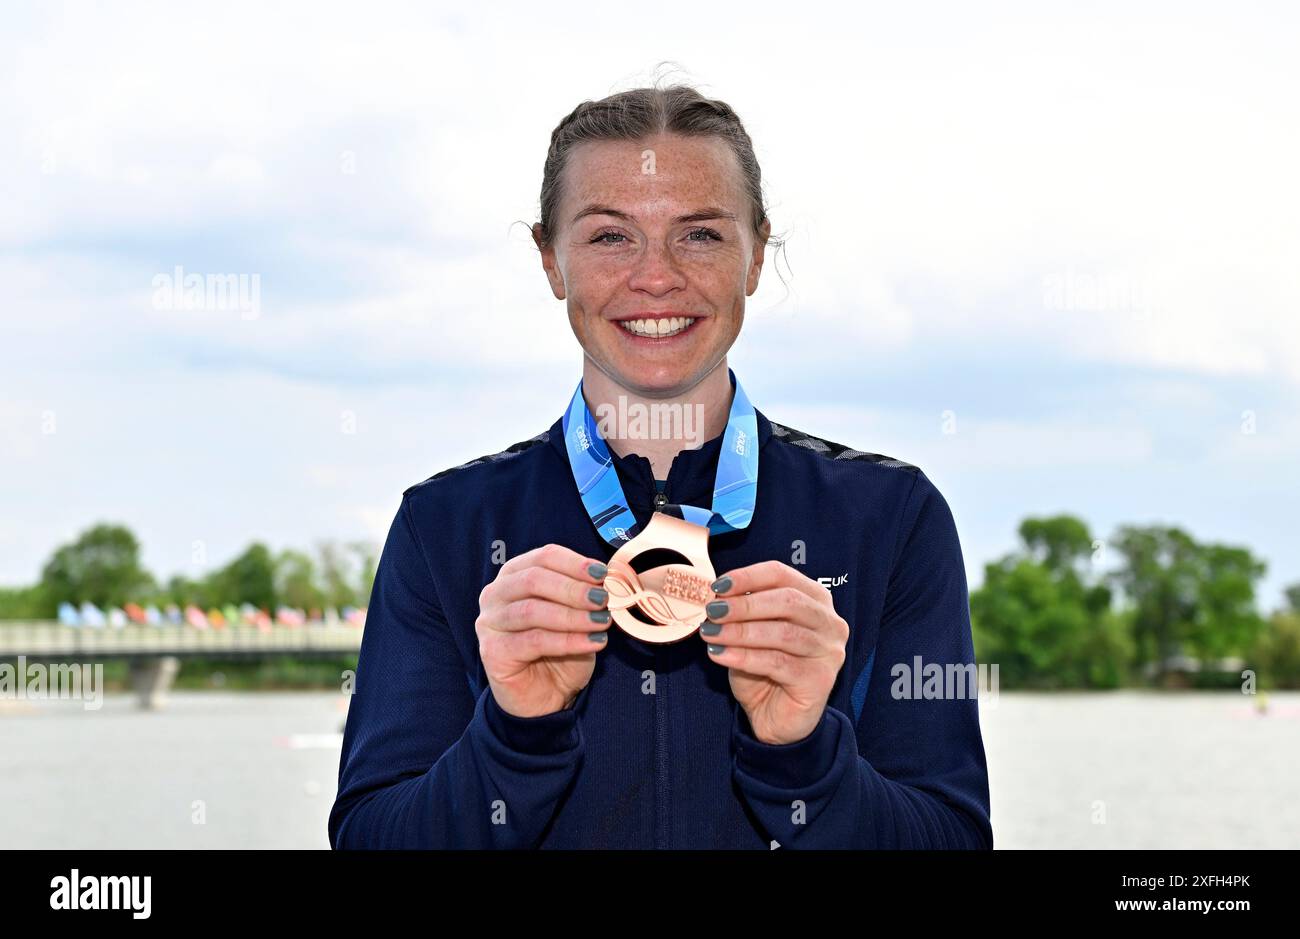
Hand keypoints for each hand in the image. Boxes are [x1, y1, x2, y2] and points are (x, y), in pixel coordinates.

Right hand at [476, 544, 610, 718]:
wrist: (546, 696)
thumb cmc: (561, 650)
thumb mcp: (576, 616)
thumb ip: (585, 595)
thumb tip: (608, 578)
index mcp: (514, 575)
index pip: (543, 557)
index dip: (574, 563)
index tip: (602, 573)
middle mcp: (496, 594)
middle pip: (534, 579)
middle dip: (573, 588)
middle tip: (602, 598)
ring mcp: (490, 622)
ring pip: (532, 610)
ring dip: (572, 615)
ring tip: (602, 622)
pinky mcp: (493, 651)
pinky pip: (534, 641)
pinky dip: (568, 640)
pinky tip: (594, 642)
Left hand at [699, 561, 848, 744]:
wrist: (776, 718)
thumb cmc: (764, 670)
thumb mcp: (751, 633)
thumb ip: (742, 612)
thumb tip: (717, 597)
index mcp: (815, 600)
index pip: (783, 575)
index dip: (748, 577)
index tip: (718, 587)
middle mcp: (829, 622)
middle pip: (788, 601)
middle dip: (745, 604)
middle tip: (713, 611)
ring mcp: (829, 651)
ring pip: (783, 632)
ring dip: (741, 631)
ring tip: (711, 633)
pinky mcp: (820, 679)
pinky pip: (778, 663)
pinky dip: (744, 656)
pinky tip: (720, 654)